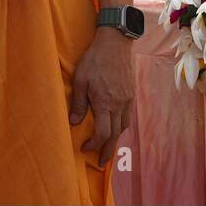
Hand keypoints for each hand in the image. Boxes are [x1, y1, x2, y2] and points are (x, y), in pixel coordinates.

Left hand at [69, 29, 133, 164]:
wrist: (116, 42)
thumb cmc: (95, 59)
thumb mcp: (80, 79)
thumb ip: (78, 103)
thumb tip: (74, 123)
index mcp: (105, 102)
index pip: (103, 132)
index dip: (94, 144)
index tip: (85, 148)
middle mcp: (119, 104)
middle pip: (116, 134)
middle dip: (107, 150)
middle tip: (101, 162)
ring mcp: (128, 99)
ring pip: (124, 126)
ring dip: (116, 139)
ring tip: (108, 147)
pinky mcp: (131, 93)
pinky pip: (128, 116)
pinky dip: (122, 126)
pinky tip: (116, 127)